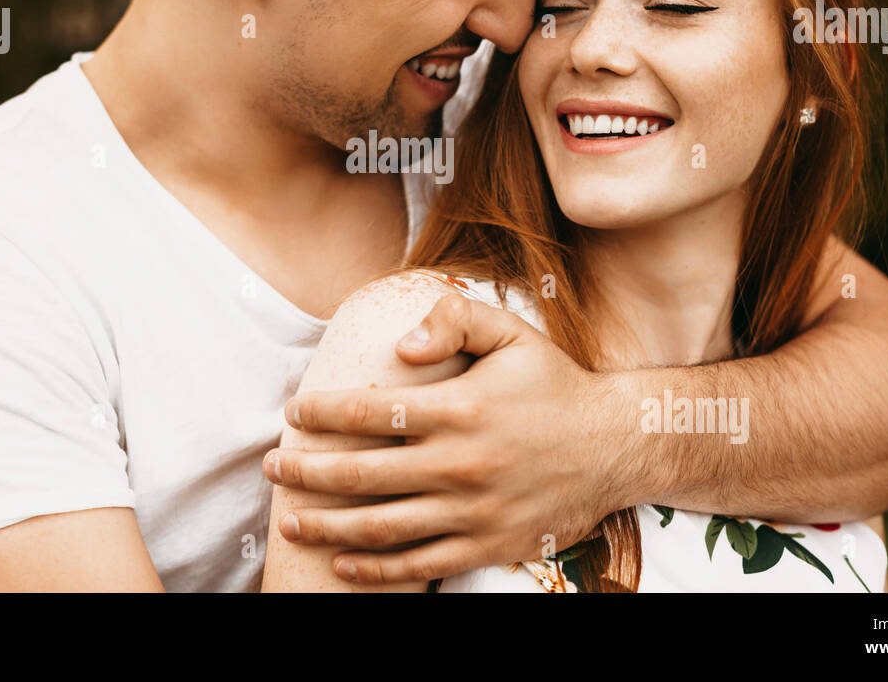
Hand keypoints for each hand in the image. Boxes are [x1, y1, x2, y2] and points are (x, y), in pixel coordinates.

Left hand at [263, 294, 633, 584]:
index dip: (324, 414)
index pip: (372, 412)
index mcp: (461, 409)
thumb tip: (405, 342)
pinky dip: (375, 569)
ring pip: (382, 526)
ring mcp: (473, 510)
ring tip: (291, 521)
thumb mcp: (511, 332)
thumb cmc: (553, 384)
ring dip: (327, 526)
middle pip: (363, 474)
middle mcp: (461, 463)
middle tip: (272, 468)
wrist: (616, 446)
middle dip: (307, 472)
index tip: (295, 414)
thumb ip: (454, 317)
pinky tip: (342, 563)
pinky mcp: (486, 545)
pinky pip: (419, 565)